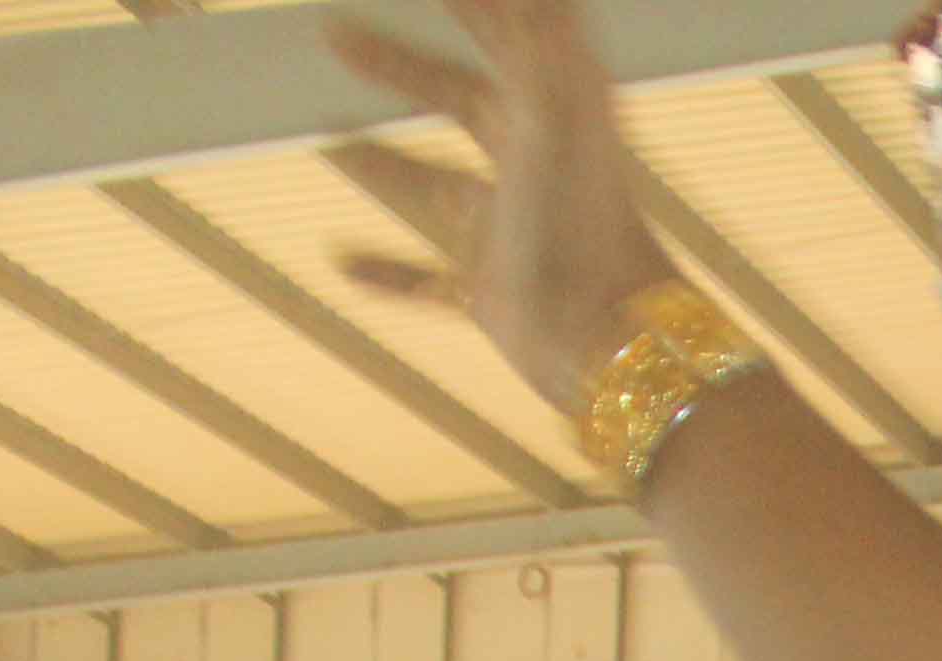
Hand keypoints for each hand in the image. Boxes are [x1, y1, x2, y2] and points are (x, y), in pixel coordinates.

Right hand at [326, 0, 687, 418]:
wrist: (610, 345)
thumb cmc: (582, 225)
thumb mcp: (549, 109)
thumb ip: (535, 34)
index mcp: (555, 119)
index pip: (508, 38)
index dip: (471, 4)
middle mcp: (534, 171)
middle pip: (461, 101)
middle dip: (401, 67)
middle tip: (333, 34)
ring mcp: (512, 233)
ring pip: (438, 186)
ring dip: (385, 163)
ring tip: (332, 142)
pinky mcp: (496, 294)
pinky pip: (430, 281)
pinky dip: (389, 272)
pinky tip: (341, 263)